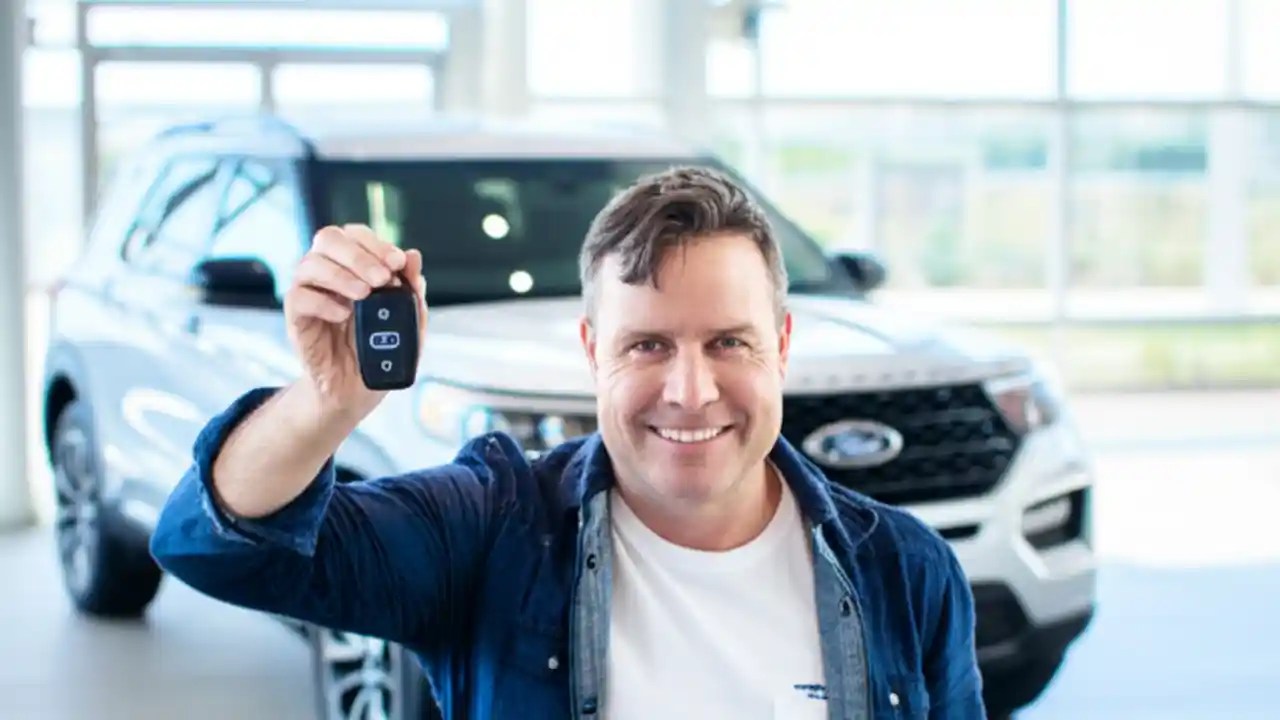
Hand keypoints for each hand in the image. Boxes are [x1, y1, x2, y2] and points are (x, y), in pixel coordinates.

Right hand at [284, 224, 426, 418]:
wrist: (357, 391)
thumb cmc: (381, 351)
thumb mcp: (408, 323)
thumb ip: (412, 291)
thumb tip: (414, 256)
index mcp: (354, 268)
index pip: (355, 235)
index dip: (375, 243)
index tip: (397, 262)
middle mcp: (328, 274)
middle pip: (328, 238)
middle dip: (358, 254)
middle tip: (382, 279)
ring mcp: (310, 294)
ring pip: (310, 263)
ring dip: (341, 275)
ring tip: (364, 296)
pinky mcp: (297, 319)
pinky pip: (298, 297)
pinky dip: (323, 301)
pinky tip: (344, 315)